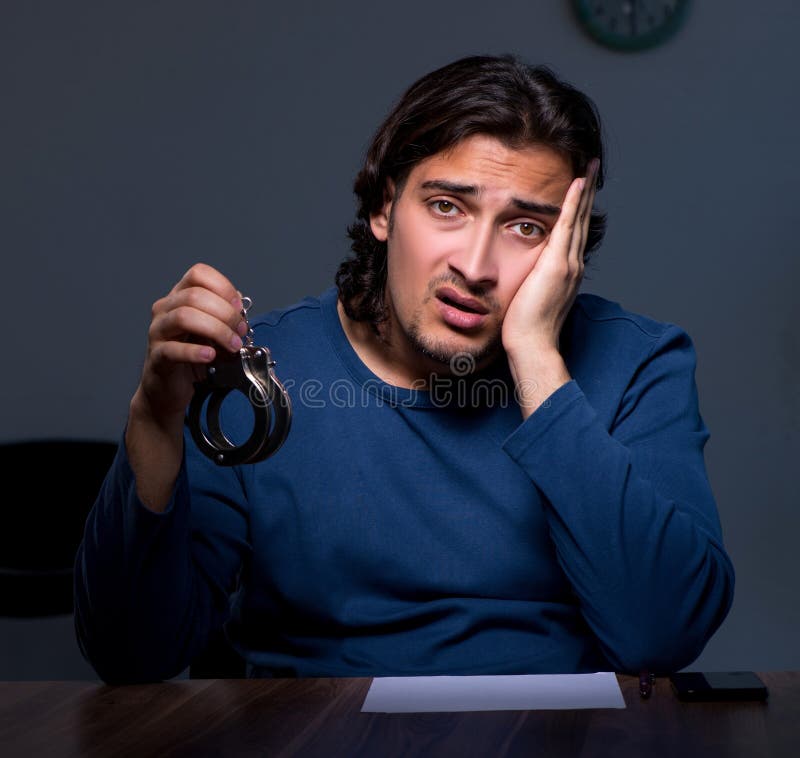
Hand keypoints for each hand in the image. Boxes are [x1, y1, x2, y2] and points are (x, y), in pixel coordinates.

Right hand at [132, 262, 247, 429]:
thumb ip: (224, 316)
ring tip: (232, 345)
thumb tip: (239, 304)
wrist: (169, 388)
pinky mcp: (157, 356)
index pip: (198, 274)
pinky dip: (195, 351)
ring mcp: (158, 331)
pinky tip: (210, 356)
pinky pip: (173, 349)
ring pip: (184, 316)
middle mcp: (165, 309)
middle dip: (225, 313)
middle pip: (195, 295)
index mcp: (179, 297)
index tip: (239, 307)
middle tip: (240, 331)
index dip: (223, 286)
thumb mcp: (212, 332)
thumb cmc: (192, 357)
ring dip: (216, 330)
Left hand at [502, 159, 598, 415]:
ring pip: (577, 219)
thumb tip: (521, 277)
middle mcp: (572, 265)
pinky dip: (573, 203)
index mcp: (565, 273)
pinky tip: (577, 183)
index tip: (579, 190)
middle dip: (586, 194)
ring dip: (583, 192)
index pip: (572, 234)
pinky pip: (567, 226)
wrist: (532, 346)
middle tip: (591, 168)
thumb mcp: (529, 298)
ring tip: (588, 168)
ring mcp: (568, 264)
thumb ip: (530, 283)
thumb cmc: (525, 329)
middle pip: (581, 221)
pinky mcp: (557, 264)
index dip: (577, 211)